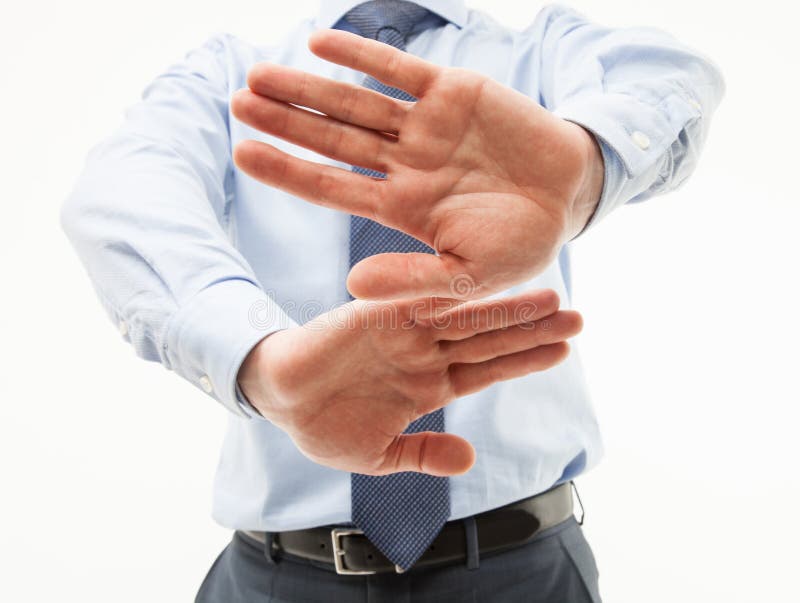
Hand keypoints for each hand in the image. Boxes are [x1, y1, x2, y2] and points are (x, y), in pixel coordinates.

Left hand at [231, 28, 603, 301]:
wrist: (569, 196)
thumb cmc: (519, 243)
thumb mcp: (468, 274)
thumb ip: (412, 279)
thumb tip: (351, 285)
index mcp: (401, 206)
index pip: (331, 186)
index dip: (286, 170)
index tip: (242, 153)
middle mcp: (403, 163)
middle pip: (332, 138)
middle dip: (285, 120)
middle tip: (237, 102)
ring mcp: (425, 126)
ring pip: (355, 103)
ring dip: (308, 87)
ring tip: (259, 74)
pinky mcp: (453, 93)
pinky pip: (399, 71)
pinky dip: (362, 56)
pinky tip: (320, 43)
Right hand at [238, 290, 581, 475]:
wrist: (278, 398)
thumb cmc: (324, 426)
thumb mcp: (379, 453)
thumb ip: (423, 453)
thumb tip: (468, 458)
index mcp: (429, 385)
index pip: (488, 369)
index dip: (525, 360)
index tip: (564, 350)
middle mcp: (425, 354)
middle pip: (489, 340)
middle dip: (532, 331)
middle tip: (578, 319)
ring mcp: (404, 333)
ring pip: (464, 319)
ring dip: (506, 311)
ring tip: (550, 302)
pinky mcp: (376, 316)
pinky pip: (418, 305)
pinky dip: (452, 299)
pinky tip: (489, 287)